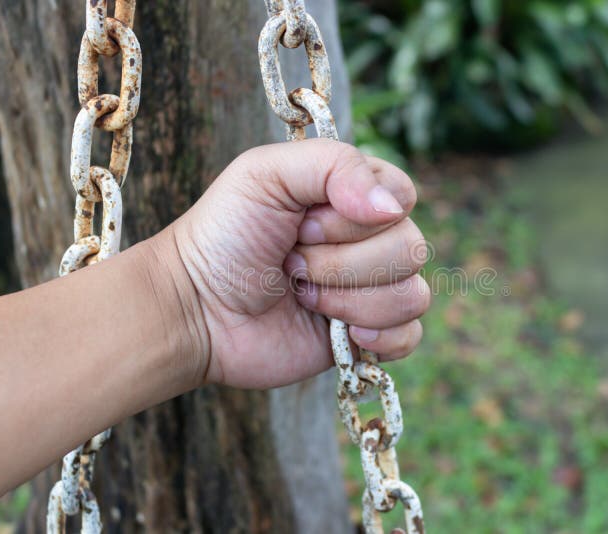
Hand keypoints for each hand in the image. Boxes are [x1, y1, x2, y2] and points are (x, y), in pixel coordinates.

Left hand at [167, 139, 430, 388]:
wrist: (196, 309)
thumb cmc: (225, 234)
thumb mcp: (266, 172)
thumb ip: (335, 165)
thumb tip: (392, 208)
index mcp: (354, 196)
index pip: (402, 197)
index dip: (354, 216)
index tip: (301, 223)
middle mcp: (369, 242)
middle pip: (410, 248)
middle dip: (340, 262)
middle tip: (290, 263)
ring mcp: (371, 290)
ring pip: (411, 294)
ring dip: (347, 299)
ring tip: (301, 295)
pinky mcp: (367, 337)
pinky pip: (409, 336)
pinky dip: (379, 337)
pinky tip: (339, 333)